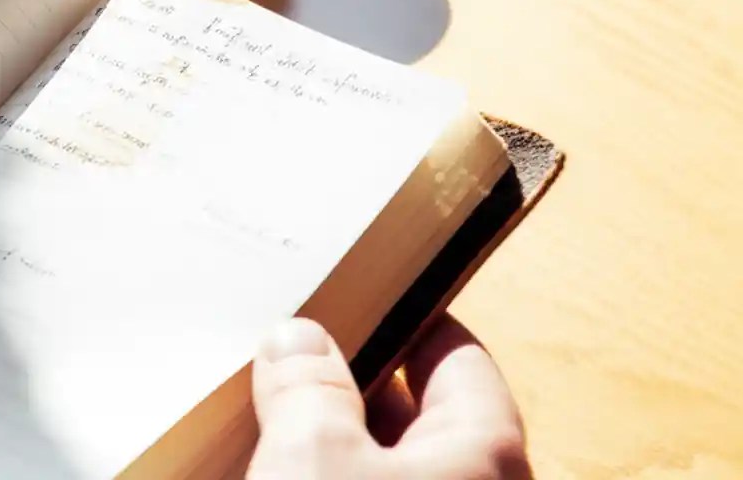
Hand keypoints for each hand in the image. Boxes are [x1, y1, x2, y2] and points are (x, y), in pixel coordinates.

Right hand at [248, 314, 529, 479]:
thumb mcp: (314, 455)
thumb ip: (308, 386)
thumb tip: (298, 338)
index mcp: (484, 452)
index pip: (458, 355)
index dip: (404, 316)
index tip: (354, 286)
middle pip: (414, 411)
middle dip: (349, 376)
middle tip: (286, 343)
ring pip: (381, 462)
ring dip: (329, 436)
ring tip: (263, 402)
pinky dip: (323, 473)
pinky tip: (264, 463)